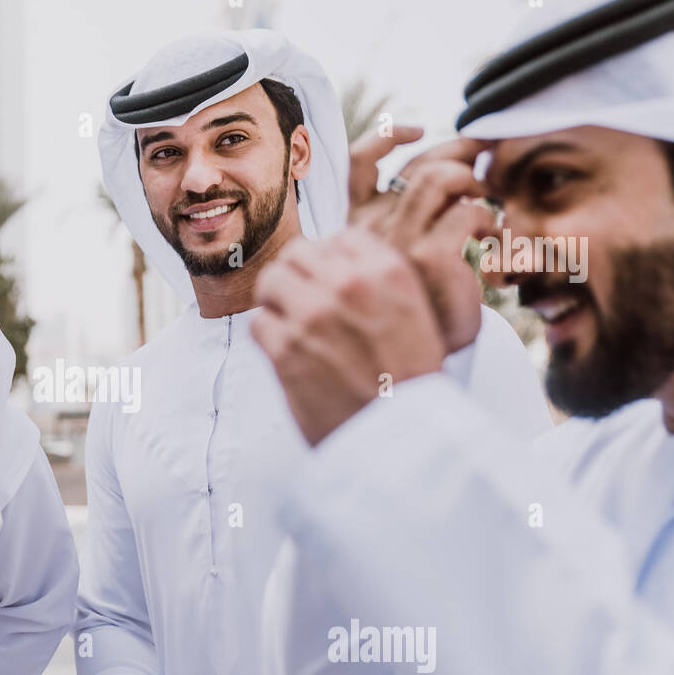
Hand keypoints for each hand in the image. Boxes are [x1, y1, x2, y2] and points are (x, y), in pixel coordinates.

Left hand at [252, 228, 446, 445]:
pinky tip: (287, 352)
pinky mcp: (287, 350)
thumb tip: (338, 262)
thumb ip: (377, 282)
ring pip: (271, 281)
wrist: (403, 436)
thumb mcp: (413, 313)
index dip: (330, 259)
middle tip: (301, 301)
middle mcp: (349, 285)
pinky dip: (268, 337)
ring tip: (290, 324)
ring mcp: (314, 315)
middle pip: (298, 253)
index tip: (330, 281)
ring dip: (276, 301)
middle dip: (297, 276)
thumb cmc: (410, 381)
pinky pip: (259, 323)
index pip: (340, 238)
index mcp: (387, 272)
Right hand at [351, 136, 495, 352]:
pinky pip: (470, 211)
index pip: (358, 164)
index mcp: (356, 228)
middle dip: (458, 152)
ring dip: (475, 184)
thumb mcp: (396, 263)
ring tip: (487, 205)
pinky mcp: (431, 255)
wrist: (413, 365)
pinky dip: (491, 220)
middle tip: (485, 158)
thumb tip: (447, 172)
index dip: (385, 138)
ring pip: (442, 177)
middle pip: (419, 165)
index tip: (414, 129)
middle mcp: (371, 229)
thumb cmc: (412, 314)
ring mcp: (398, 241)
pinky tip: (494, 241)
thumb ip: (405, 221)